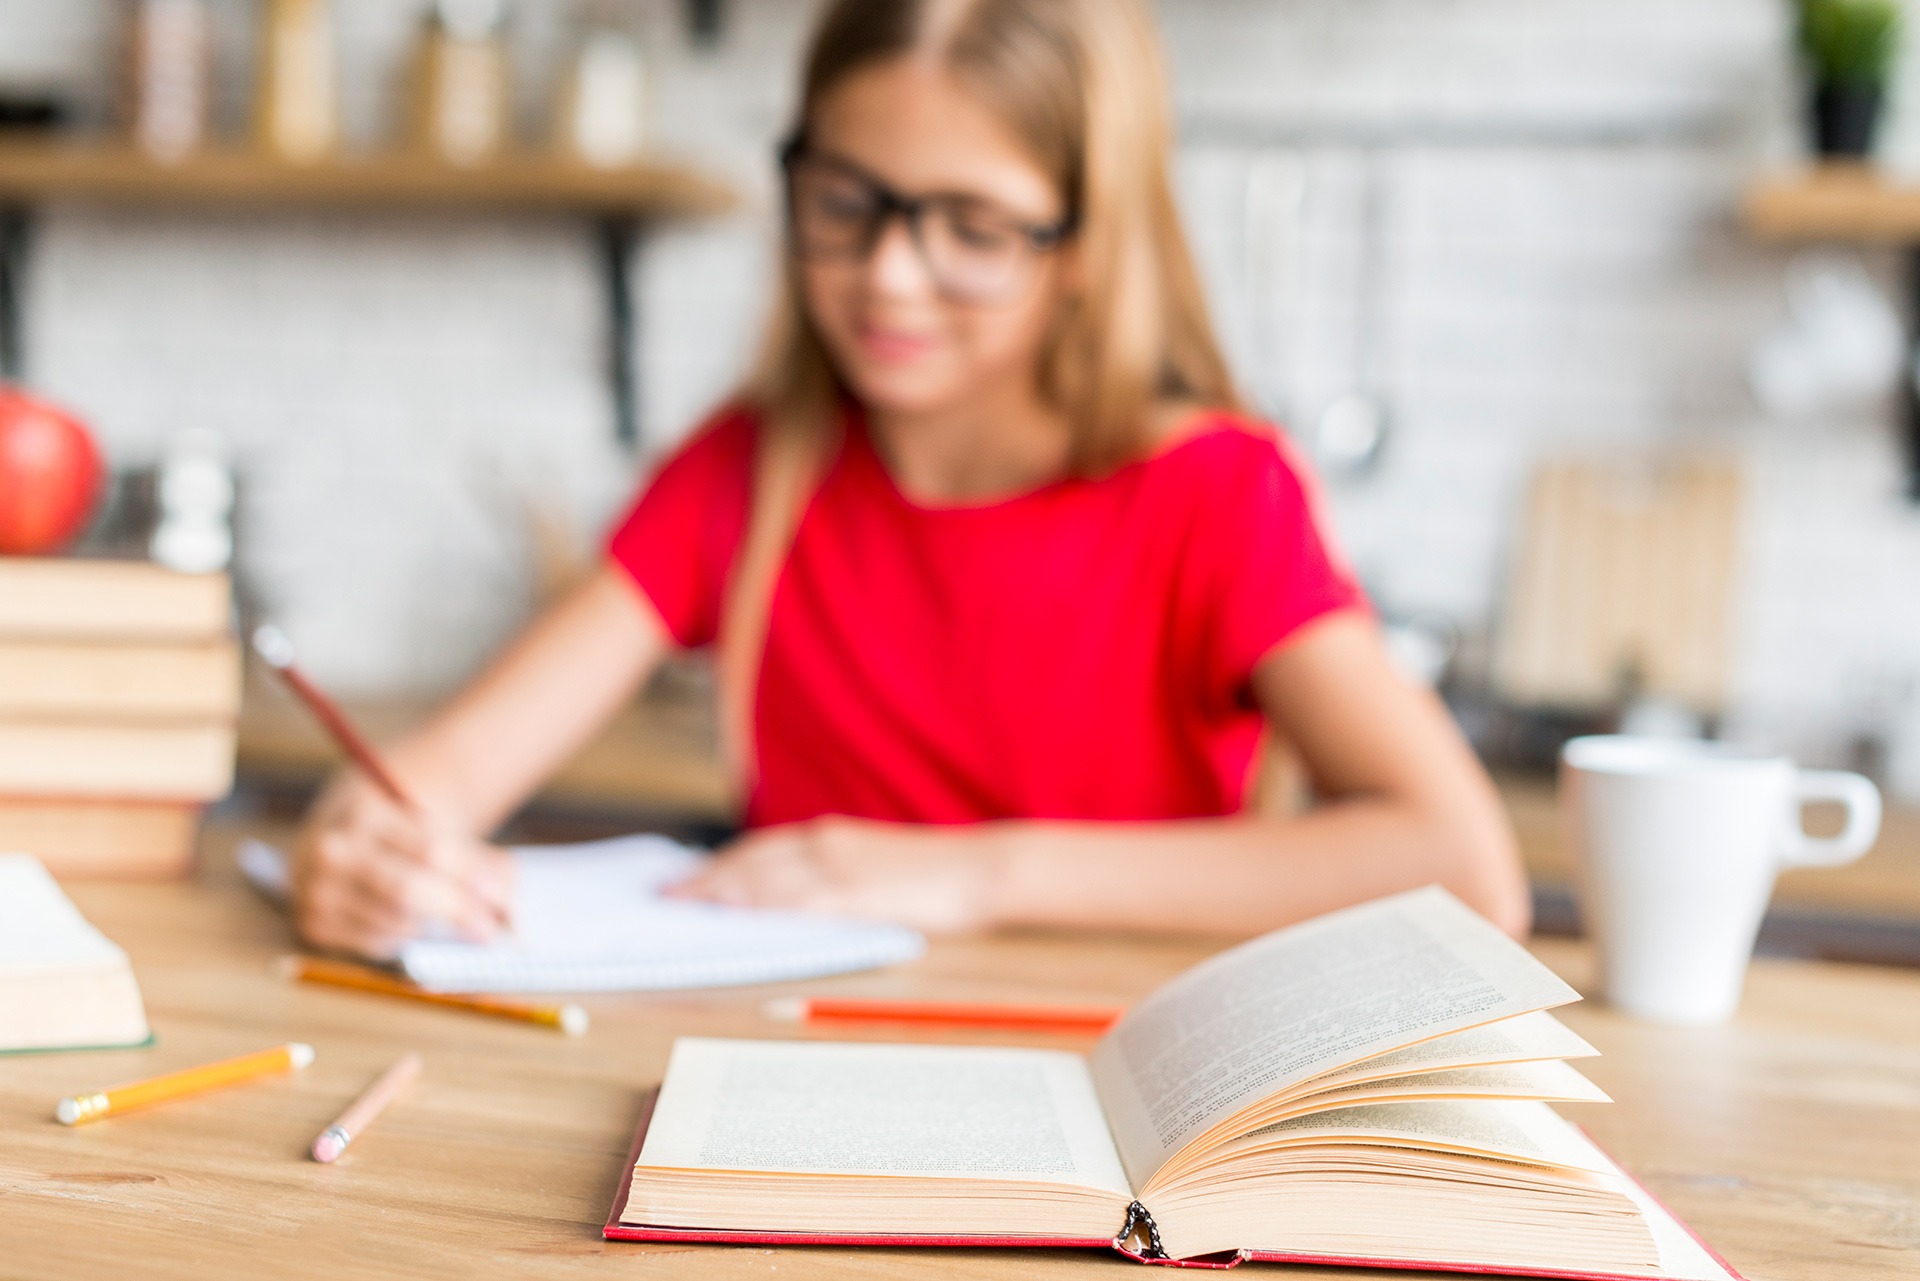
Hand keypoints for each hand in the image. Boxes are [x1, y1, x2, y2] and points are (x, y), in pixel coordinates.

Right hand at [290, 770, 513, 960]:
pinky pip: (376, 942)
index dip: (471, 876)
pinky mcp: (313, 924)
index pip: (429, 851)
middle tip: (492, 929)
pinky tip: (411, 921)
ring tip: (455, 918)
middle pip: (407, 890)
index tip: (501, 897)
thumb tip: (514, 913)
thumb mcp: (435, 828)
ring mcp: (316, 889)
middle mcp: (332, 851)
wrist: (342, 832)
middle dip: (457, 911)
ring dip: (433, 926)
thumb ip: (478, 863)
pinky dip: (405, 936)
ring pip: (394, 922)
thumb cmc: (400, 830)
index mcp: (364, 811)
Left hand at [666, 816, 1004, 933]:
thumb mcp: (875, 867)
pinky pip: (799, 900)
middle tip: (665, 894)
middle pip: (751, 860)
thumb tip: (791, 901)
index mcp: (830, 837)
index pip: (759, 848)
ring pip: (765, 876)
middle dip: (705, 877)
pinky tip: (740, 913)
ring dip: (721, 889)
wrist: (981, 868)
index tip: (686, 878)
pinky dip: (764, 905)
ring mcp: (840, 868)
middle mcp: (826, 844)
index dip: (719, 863)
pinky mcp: (856, 894)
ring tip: (685, 904)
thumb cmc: (934, 873)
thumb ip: (833, 878)